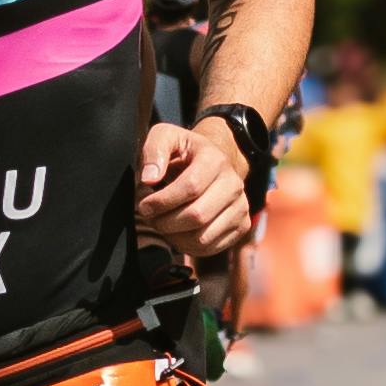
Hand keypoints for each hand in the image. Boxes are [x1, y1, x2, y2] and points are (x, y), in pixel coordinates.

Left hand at [134, 116, 253, 264]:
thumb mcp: (165, 137)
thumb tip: (149, 179)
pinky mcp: (241, 226)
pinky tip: (176, 232)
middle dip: (165, 222)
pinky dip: (186, 246)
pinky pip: (209, 248)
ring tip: (162, 223)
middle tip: (150, 217)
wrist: (212, 163)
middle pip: (197, 216)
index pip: (190, 187)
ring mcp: (241, 207)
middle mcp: (234, 184)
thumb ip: (154, 150)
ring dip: (173, 236)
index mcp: (215, 160)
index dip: (162, 201)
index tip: (143, 205)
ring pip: (202, 237)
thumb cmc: (183, 152)